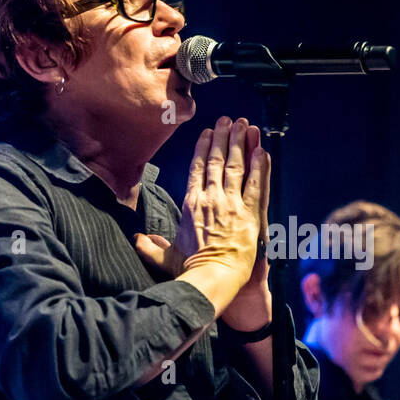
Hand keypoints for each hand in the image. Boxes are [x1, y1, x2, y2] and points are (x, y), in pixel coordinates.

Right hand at [133, 116, 269, 316]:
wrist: (212, 278)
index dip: (202, 149)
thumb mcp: (166, 257)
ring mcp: (231, 204)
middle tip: (228, 120)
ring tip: (244, 125)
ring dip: (240, 144)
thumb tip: (137, 240)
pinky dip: (260, 166)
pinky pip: (257, 184)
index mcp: (191, 205)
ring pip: (236, 167)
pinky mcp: (250, 213)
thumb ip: (151, 247)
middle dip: (223, 138)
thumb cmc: (190, 270)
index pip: (197, 170)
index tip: (207, 134)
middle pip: (216, 162)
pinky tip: (262, 149)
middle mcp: (210, 199)